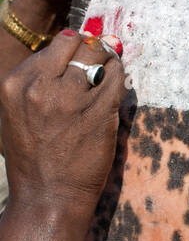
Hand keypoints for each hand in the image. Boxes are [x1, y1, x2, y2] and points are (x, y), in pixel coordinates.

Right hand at [0, 30, 127, 222]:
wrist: (46, 197)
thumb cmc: (32, 158)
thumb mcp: (16, 113)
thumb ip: (36, 83)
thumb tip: (69, 52)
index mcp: (16, 84)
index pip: (54, 46)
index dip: (73, 49)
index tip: (82, 57)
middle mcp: (41, 86)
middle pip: (77, 44)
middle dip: (92, 49)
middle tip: (101, 58)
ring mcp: (70, 99)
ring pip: (99, 56)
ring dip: (109, 61)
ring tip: (110, 70)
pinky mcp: (99, 112)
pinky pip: (117, 78)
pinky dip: (120, 77)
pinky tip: (118, 84)